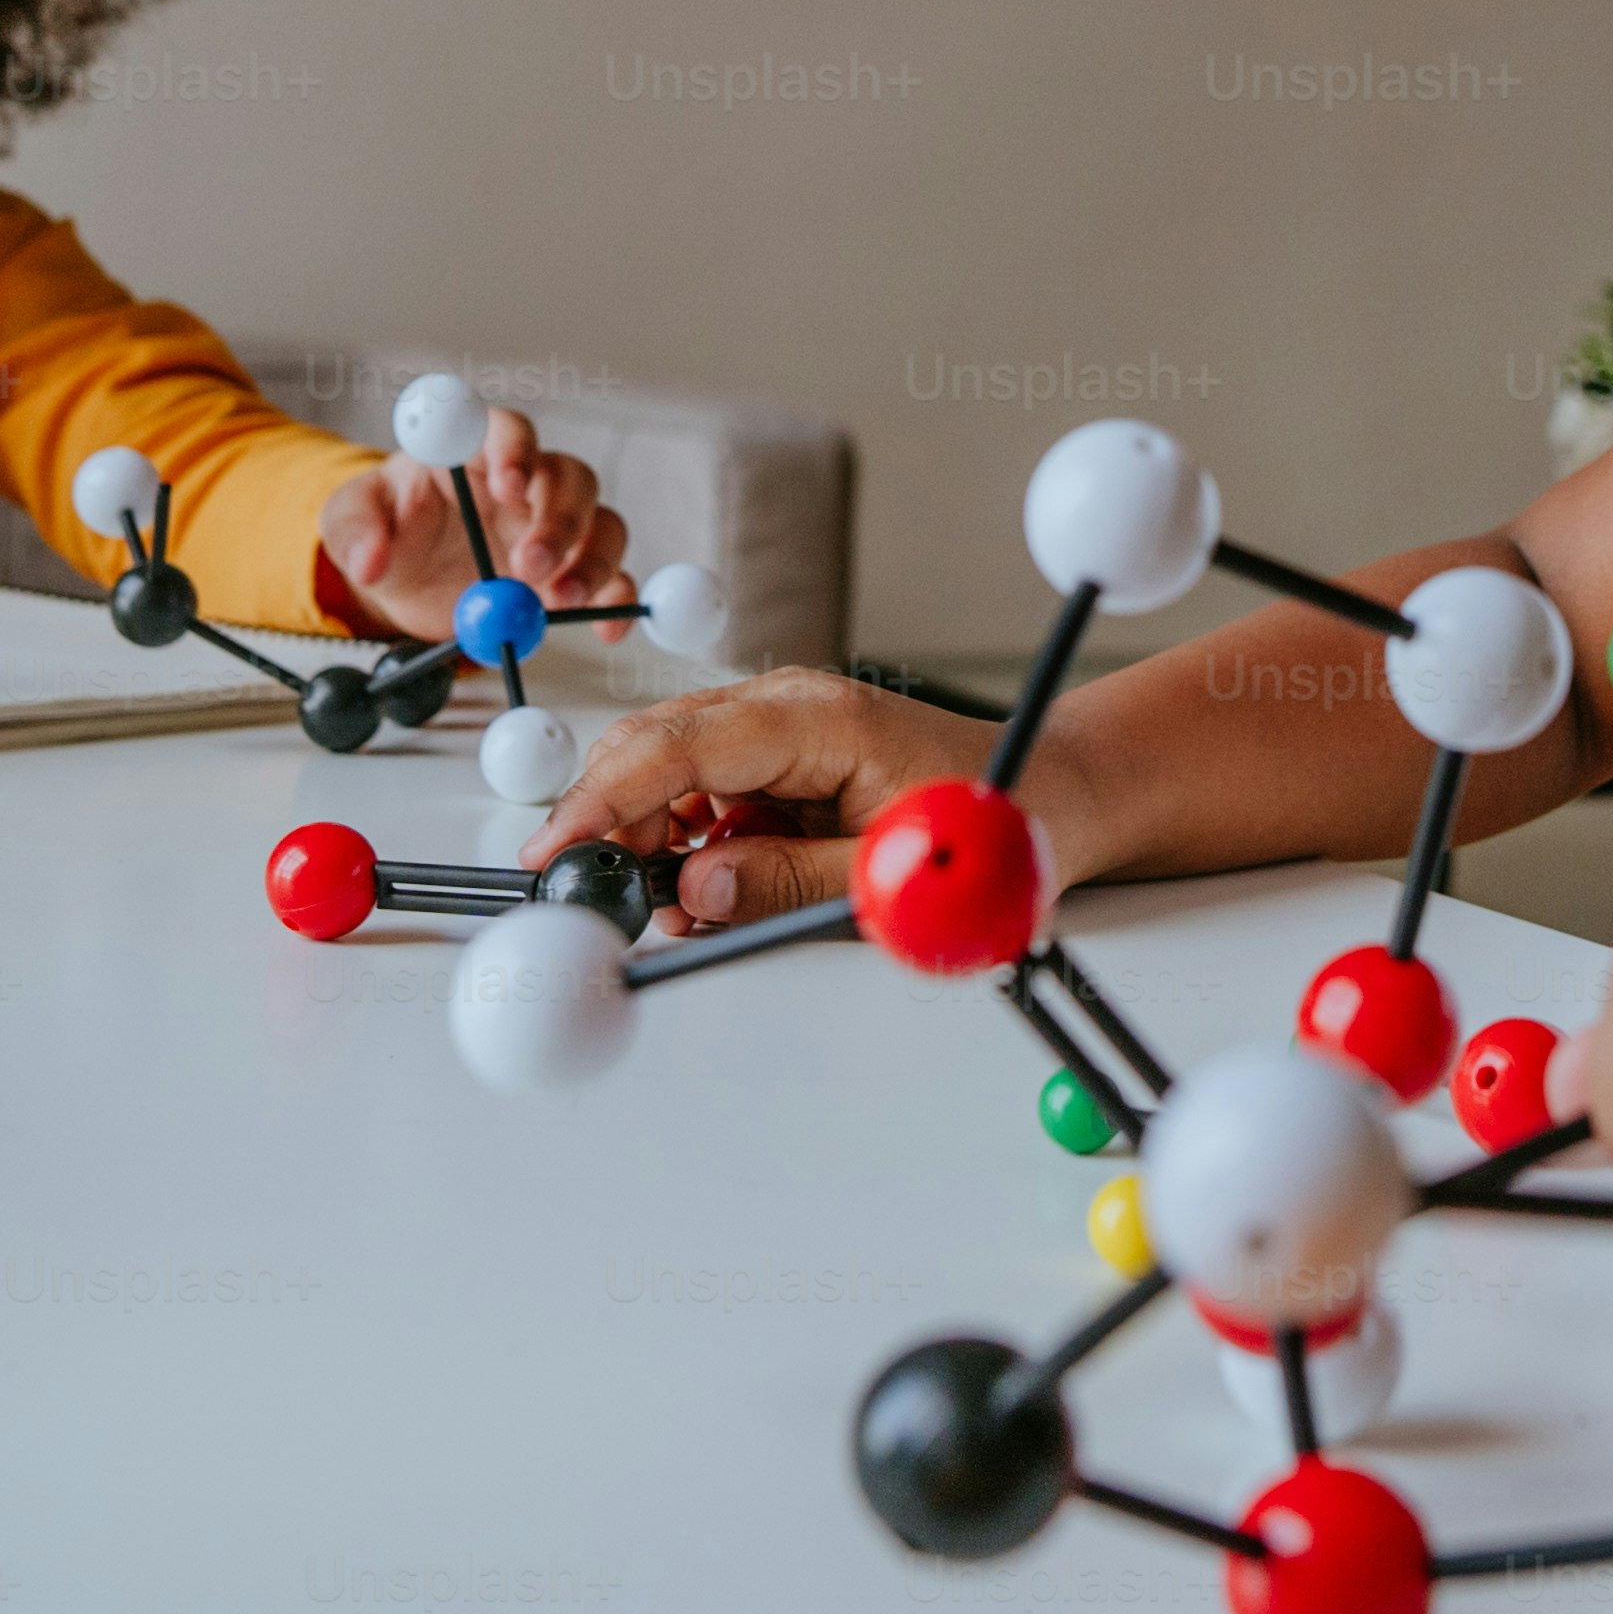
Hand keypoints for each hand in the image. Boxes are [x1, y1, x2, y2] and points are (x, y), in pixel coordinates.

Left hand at [313, 406, 624, 640]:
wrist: (406, 579)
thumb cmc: (385, 529)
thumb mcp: (348, 520)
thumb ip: (355, 532)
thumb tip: (369, 561)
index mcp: (475, 451)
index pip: (508, 429)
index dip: (515, 450)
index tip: (508, 484)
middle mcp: (529, 483)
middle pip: (568, 478)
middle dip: (557, 519)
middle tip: (528, 565)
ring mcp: (556, 527)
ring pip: (602, 523)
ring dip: (591, 560)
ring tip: (558, 600)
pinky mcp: (570, 573)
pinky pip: (612, 580)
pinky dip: (617, 604)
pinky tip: (607, 630)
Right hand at [525, 671, 1002, 930]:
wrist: (1055, 790)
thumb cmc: (996, 820)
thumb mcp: (894, 874)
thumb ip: (791, 882)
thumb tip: (696, 891)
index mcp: (816, 719)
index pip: (678, 745)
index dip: (605, 801)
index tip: (557, 854)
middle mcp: (787, 707)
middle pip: (654, 745)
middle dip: (611, 820)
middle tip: (598, 900)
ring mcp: (782, 726)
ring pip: (671, 768)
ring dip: (651, 836)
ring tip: (674, 906)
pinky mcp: (784, 755)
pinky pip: (707, 788)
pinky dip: (689, 836)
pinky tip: (712, 883)